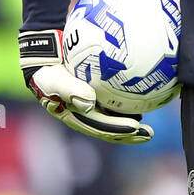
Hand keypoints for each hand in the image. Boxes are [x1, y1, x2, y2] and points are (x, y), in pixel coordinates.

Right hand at [18, 29, 153, 143]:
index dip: (118, 130)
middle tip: (149, 134)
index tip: (135, 128)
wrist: (43, 60)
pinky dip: (127, 104)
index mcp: (76, 117)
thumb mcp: (53, 80)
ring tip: (150, 125)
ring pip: (114, 118)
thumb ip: (70, 89)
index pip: (100, 127)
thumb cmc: (47, 70)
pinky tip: (144, 99)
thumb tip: (90, 102)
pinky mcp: (95, 96)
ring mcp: (91, 108)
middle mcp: (85, 116)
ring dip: (132, 123)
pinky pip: (114, 102)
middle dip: (130, 134)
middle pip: (111, 129)